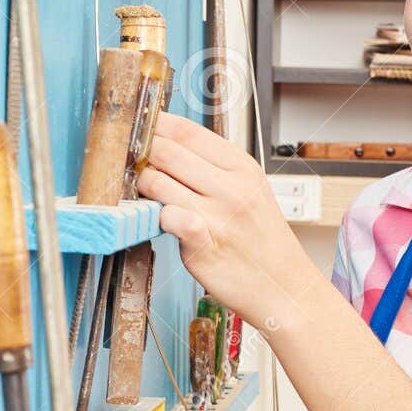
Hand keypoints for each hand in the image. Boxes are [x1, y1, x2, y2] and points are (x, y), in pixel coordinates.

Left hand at [135, 112, 323, 331]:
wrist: (284, 287)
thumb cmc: (261, 240)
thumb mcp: (249, 189)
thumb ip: (212, 167)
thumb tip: (167, 144)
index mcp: (241, 166)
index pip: (187, 130)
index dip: (154, 123)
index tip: (137, 127)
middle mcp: (231, 186)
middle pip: (167, 150)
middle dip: (140, 152)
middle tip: (127, 161)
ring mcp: (218, 215)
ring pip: (158, 181)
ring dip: (140, 185)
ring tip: (140, 192)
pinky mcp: (203, 244)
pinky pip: (166, 217)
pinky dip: (154, 215)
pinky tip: (156, 219)